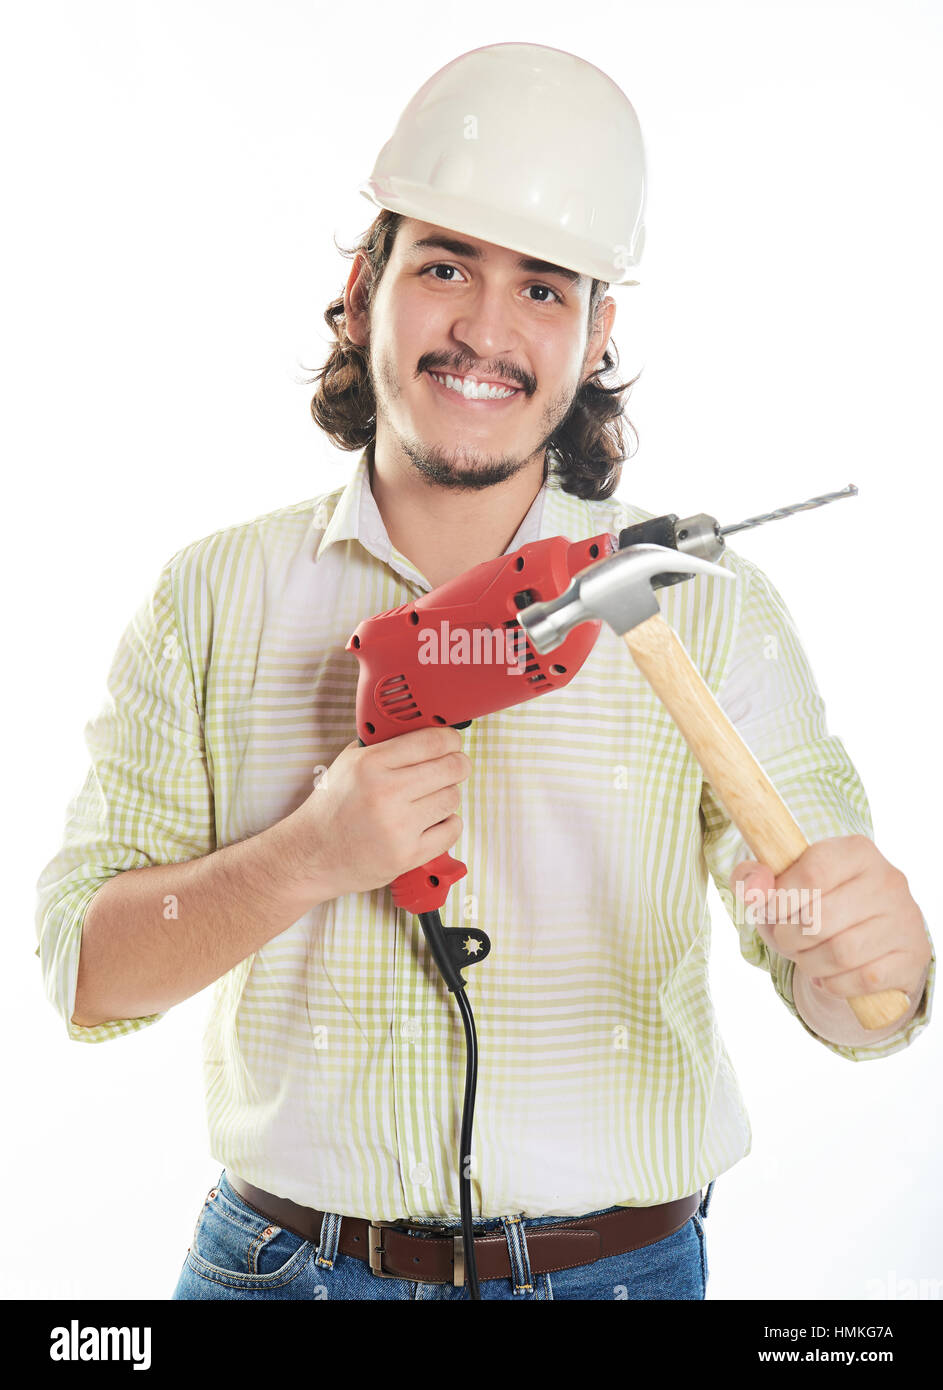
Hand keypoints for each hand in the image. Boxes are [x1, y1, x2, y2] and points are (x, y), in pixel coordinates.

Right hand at [281, 726, 470, 899]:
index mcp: (371, 764)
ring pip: (453, 798)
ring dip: (448, 795)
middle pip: (451, 768)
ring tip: (430, 797)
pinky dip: (447, 823)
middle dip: (457, 765)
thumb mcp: (348, 762)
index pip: (432, 740)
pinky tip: (431, 820)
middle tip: (453, 767)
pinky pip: (452, 830)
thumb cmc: (332, 808)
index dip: (450, 739)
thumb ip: (384, 744)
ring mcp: (399, 827)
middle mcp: (386, 793)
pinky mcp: (408, 855)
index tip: (451, 743)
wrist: (311, 855)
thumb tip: (424, 729)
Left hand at [729, 835, 930, 1005]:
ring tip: (803, 957)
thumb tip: (752, 890)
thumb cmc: (815, 903)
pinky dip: (834, 984)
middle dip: (789, 937)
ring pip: (842, 952)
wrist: (868, 937)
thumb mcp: (780, 884)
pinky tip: (826, 976)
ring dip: (809, 963)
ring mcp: (905, 918)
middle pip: (821, 918)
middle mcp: (887, 879)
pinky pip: (864, 978)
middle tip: (785, 940)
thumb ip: (753, 878)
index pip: (812, 873)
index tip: (770, 910)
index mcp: (855, 850)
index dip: (781, 899)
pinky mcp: (912, 955)